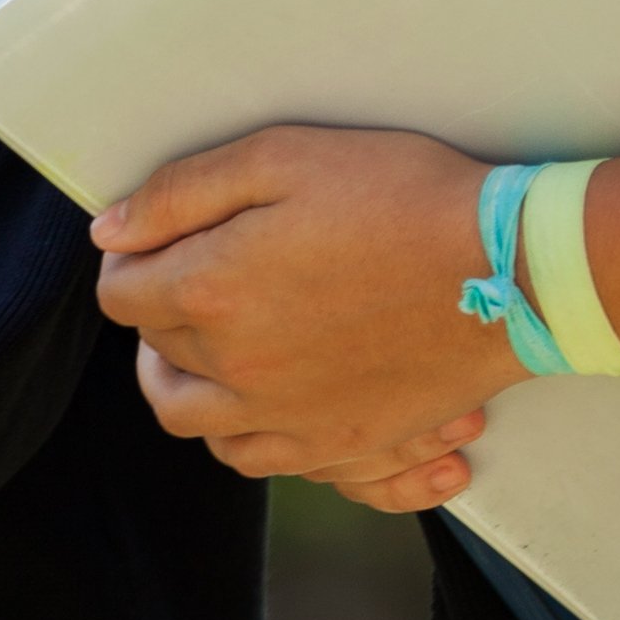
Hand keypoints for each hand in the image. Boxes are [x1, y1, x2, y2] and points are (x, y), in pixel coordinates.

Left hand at [94, 125, 524, 507]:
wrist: (509, 269)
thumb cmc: (400, 198)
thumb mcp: (282, 158)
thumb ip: (182, 193)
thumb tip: (110, 231)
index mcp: (211, 293)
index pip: (121, 294)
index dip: (128, 259)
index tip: (151, 240)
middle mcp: (235, 370)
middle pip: (156, 355)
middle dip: (157, 314)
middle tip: (184, 280)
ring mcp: (286, 419)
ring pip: (194, 423)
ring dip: (185, 385)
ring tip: (205, 349)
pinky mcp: (337, 443)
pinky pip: (259, 462)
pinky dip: (241, 435)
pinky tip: (256, 401)